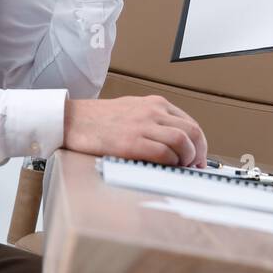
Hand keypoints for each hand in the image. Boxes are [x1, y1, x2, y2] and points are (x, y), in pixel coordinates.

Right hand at [64, 95, 207, 166]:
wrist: (71, 120)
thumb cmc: (99, 119)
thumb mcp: (133, 110)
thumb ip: (154, 122)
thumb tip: (175, 144)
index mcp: (155, 104)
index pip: (190, 123)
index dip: (200, 144)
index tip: (199, 158)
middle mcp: (152, 112)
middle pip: (192, 132)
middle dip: (199, 153)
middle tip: (195, 167)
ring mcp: (142, 126)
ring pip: (182, 142)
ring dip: (186, 160)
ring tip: (178, 168)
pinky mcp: (131, 142)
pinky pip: (163, 153)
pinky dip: (170, 164)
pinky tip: (164, 168)